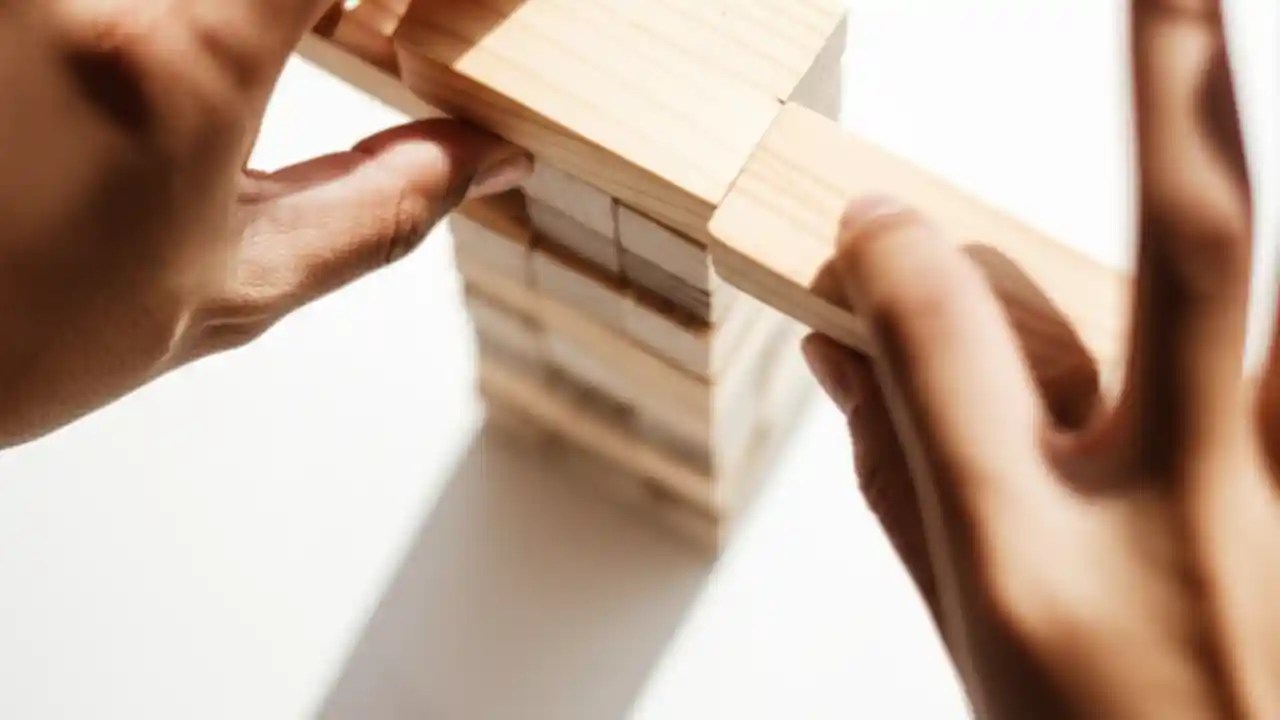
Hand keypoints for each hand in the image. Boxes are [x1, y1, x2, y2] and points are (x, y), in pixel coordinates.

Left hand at [0, 2, 528, 446]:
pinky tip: (198, 36)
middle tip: (356, 34)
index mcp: (180, 58)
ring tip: (293, 44)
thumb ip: (381, 206)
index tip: (457, 7)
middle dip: (330, 2)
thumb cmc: (16, 330)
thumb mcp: (232, 287)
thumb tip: (489, 153)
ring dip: (263, 8)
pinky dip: (186, 8)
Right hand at [805, 1, 1278, 716]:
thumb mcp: (964, 629)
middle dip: (1175, 85)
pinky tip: (1278, 276)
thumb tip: (840, 337)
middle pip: (1185, 255)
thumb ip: (902, 473)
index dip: (894, 255)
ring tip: (1231, 51)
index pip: (939, 346)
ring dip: (1255, 172)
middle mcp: (1175, 527)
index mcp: (1026, 570)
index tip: (876, 217)